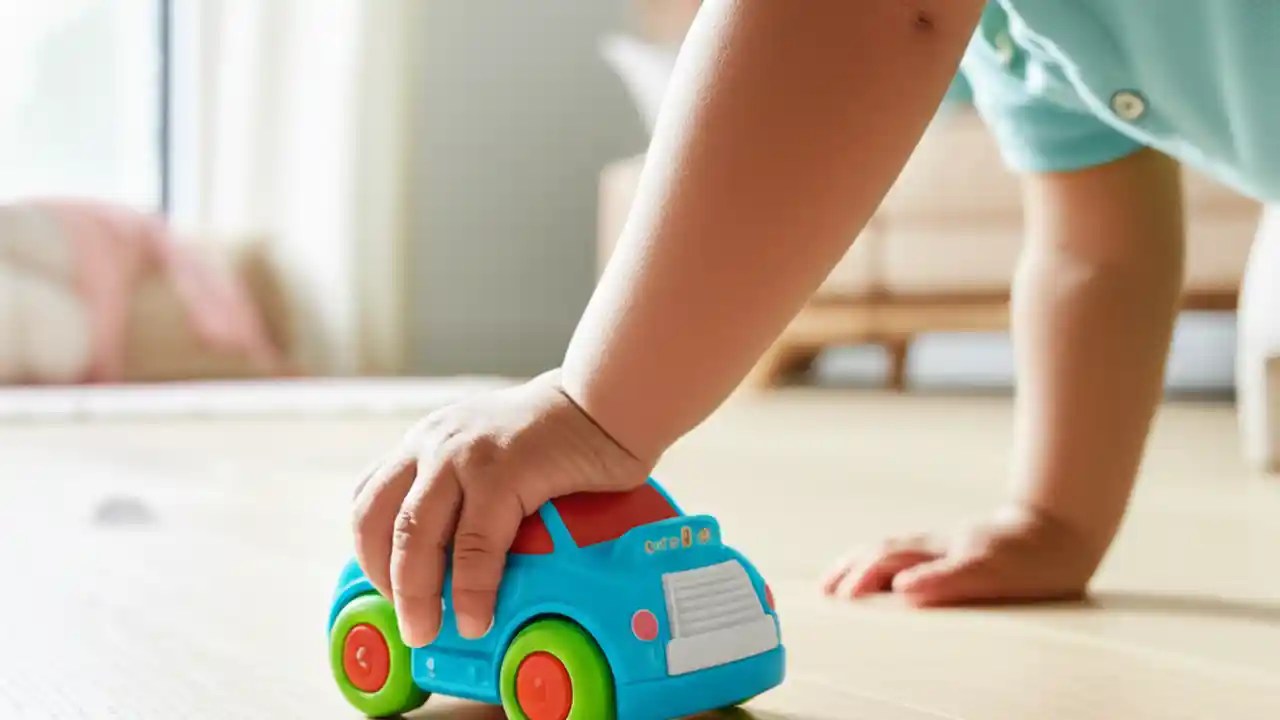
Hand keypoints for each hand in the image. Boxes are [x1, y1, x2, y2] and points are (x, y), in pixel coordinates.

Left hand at [352, 370, 651, 645]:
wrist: (606, 401)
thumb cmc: (562, 436)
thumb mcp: (493, 455)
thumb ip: (469, 493)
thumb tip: (459, 565)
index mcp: (428, 441)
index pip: (370, 499)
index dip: (369, 554)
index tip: (389, 592)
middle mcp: (434, 443)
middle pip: (377, 520)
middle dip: (385, 582)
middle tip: (409, 623)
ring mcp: (463, 454)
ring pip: (414, 535)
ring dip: (416, 592)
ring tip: (430, 629)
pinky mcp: (501, 471)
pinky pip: (474, 543)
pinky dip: (471, 587)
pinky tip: (478, 614)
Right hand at [821, 505, 1102, 606]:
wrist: (1063, 532)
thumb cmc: (1030, 558)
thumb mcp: (991, 572)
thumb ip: (945, 579)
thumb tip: (902, 589)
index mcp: (935, 551)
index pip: (884, 560)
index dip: (859, 577)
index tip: (838, 597)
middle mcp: (932, 546)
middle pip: (879, 552)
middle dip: (849, 569)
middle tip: (824, 590)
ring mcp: (942, 547)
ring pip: (890, 551)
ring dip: (862, 564)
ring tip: (841, 581)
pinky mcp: (954, 553)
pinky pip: (908, 556)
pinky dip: (885, 564)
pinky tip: (889, 575)